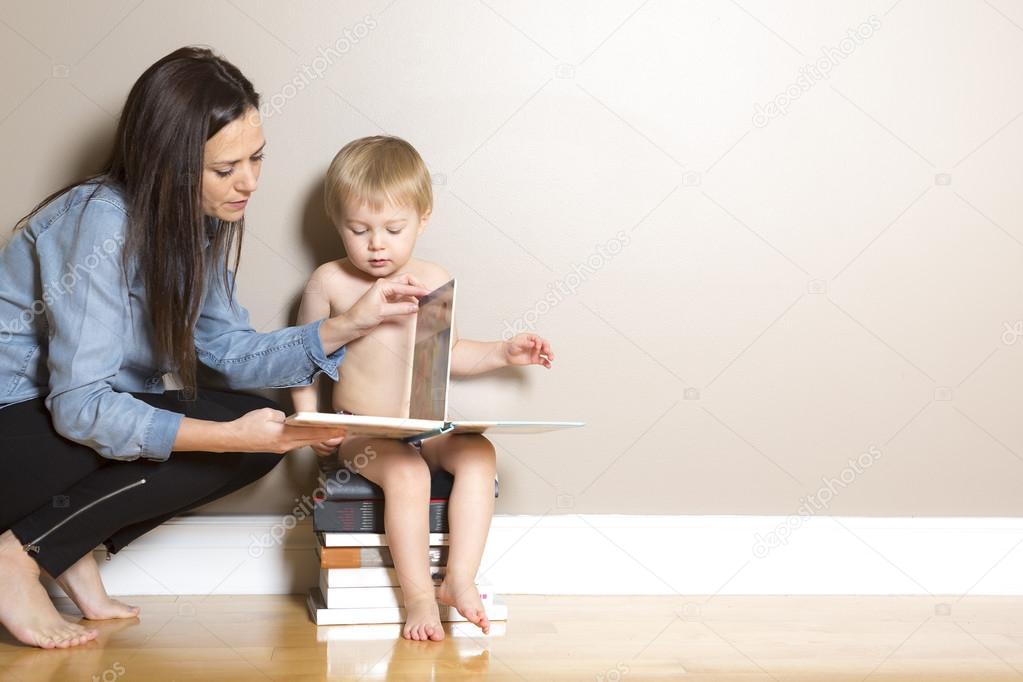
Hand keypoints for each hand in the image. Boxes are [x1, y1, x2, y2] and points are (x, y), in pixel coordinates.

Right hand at [227, 408, 347, 453]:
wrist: (232, 439)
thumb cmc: (246, 426)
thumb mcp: (267, 413)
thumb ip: (284, 416)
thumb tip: (292, 419)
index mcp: (283, 435)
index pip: (310, 433)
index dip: (327, 431)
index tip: (340, 429)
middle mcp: (285, 445)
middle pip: (312, 440)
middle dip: (329, 437)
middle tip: (343, 433)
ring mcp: (282, 448)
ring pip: (306, 442)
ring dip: (320, 438)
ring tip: (334, 435)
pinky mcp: (279, 448)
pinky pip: (298, 443)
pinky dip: (309, 439)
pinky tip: (316, 436)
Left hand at [344, 274, 431, 332]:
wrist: (352, 324)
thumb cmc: (361, 316)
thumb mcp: (382, 312)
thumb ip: (400, 308)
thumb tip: (415, 306)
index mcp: (383, 285)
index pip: (406, 285)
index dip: (418, 290)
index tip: (428, 294)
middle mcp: (385, 286)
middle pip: (407, 280)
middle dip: (418, 286)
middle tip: (428, 294)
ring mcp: (386, 293)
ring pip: (405, 287)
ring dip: (415, 291)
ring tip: (424, 298)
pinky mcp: (387, 300)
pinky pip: (402, 295)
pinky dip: (410, 297)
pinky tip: (415, 303)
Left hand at [503, 333, 553, 367]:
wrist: (506, 355)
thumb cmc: (511, 346)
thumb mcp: (516, 343)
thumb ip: (525, 343)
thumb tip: (532, 343)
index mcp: (531, 338)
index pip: (538, 339)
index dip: (539, 343)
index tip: (537, 346)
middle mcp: (535, 344)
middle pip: (545, 345)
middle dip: (547, 348)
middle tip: (547, 351)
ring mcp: (535, 352)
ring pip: (546, 353)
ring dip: (550, 355)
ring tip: (551, 358)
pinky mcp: (535, 359)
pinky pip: (543, 361)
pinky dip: (546, 363)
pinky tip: (548, 365)